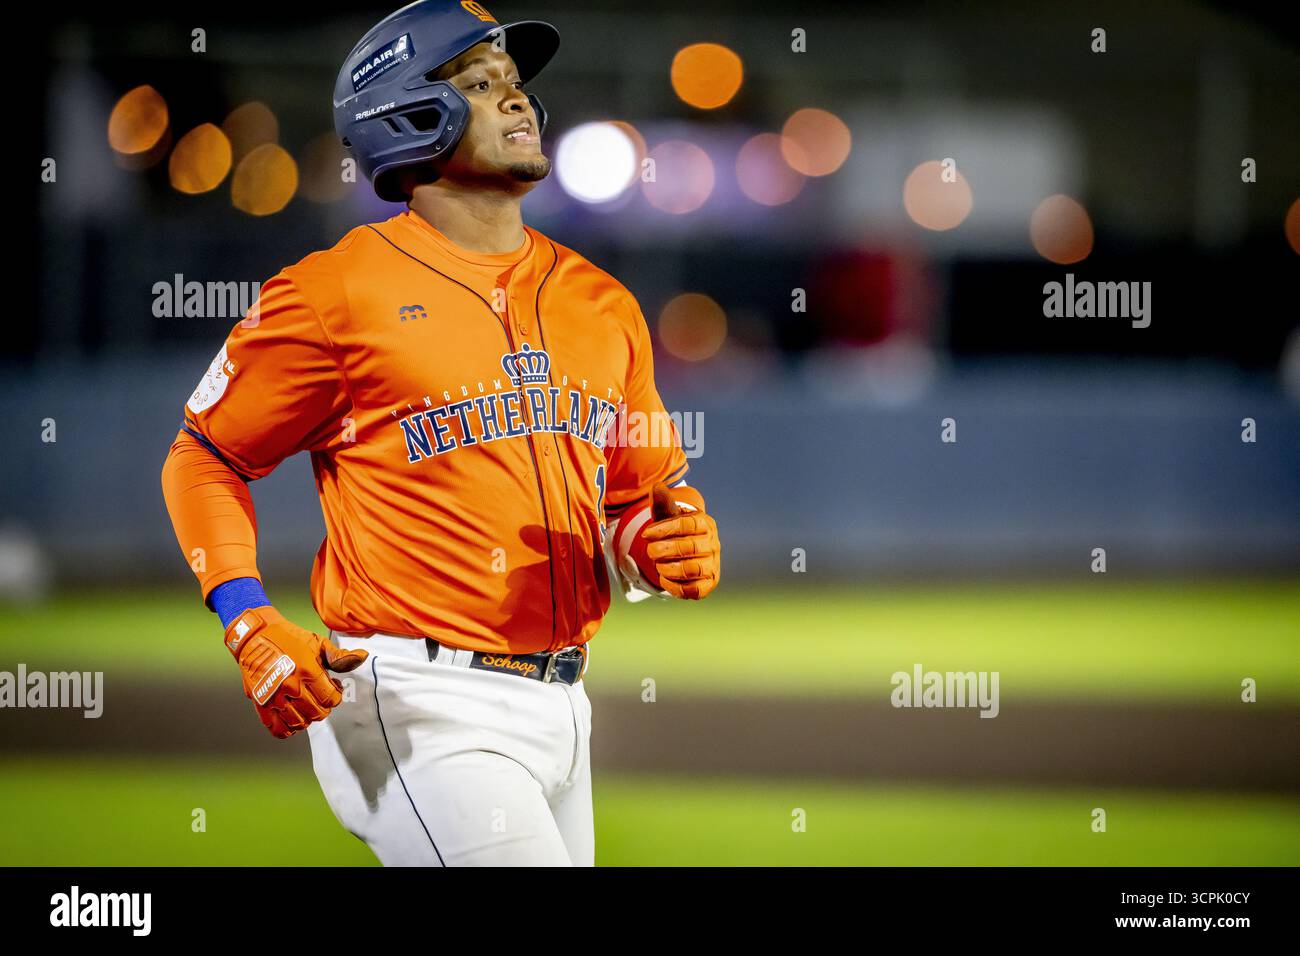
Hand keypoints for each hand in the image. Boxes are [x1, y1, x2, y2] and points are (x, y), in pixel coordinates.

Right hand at [223, 606, 367, 737]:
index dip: (336, 695)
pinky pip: (277, 728)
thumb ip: (339, 656)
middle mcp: (292, 686)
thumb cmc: (289, 638)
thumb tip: (362, 657)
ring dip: (307, 718)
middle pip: (318, 713)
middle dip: (323, 707)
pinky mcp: (261, 703)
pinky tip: (292, 719)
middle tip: (320, 697)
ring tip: (306, 706)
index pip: (332, 699)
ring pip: (300, 723)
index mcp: (308, 671)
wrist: (255, 636)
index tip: (332, 688)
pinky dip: (287, 729)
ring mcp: (275, 697)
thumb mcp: (317, 643)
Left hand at [640, 482, 720, 599]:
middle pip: (688, 547)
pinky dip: (675, 586)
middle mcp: (713, 544)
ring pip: (691, 569)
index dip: (664, 529)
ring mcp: (713, 566)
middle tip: (649, 551)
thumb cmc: (675, 531)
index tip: (646, 534)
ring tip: (657, 565)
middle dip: (663, 550)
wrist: (686, 553)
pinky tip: (664, 578)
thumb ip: (663, 501)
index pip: (687, 524)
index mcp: (706, 524)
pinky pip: (693, 590)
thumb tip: (657, 486)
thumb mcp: (668, 515)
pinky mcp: (709, 585)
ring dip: (668, 568)